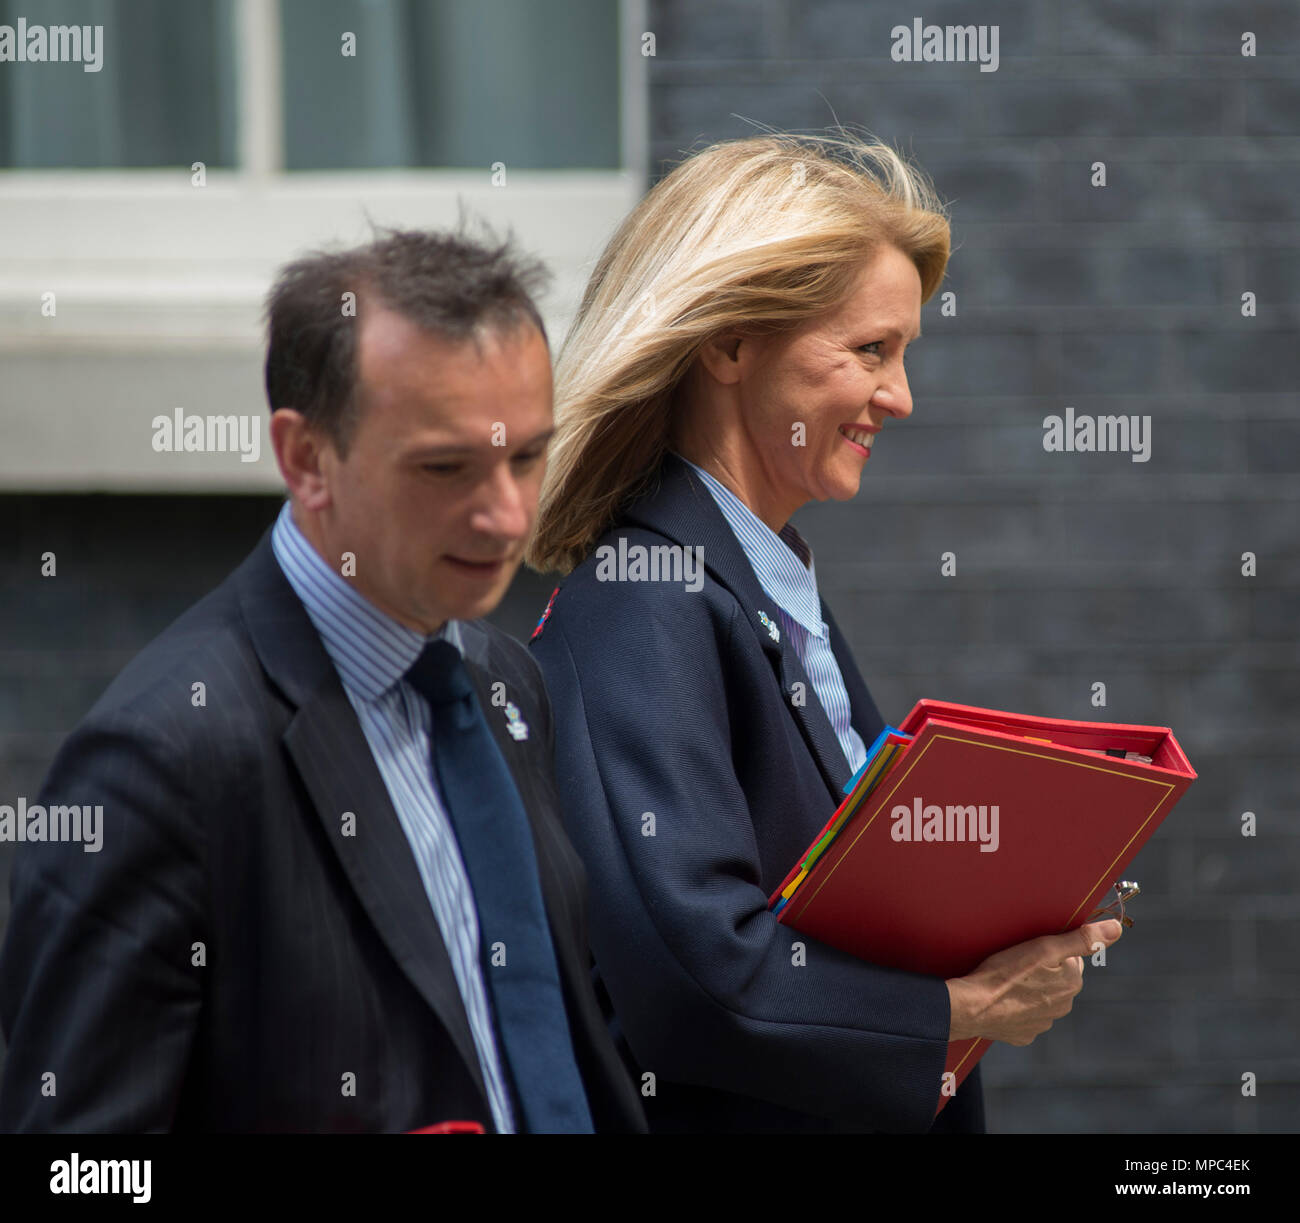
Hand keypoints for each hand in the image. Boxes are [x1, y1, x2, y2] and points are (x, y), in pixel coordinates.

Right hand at [945, 920, 1122, 1044]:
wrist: (972, 1007)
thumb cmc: (1006, 973)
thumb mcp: (1044, 948)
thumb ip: (1082, 939)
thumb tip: (1116, 929)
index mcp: (1072, 983)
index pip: (1071, 959)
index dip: (1051, 950)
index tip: (1032, 949)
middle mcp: (1063, 1007)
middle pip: (1057, 979)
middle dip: (1043, 971)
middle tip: (1017, 962)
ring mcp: (1043, 1024)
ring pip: (1042, 998)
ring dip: (1031, 990)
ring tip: (1007, 980)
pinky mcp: (1024, 1035)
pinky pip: (1025, 1016)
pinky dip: (1017, 1007)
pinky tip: (1003, 999)